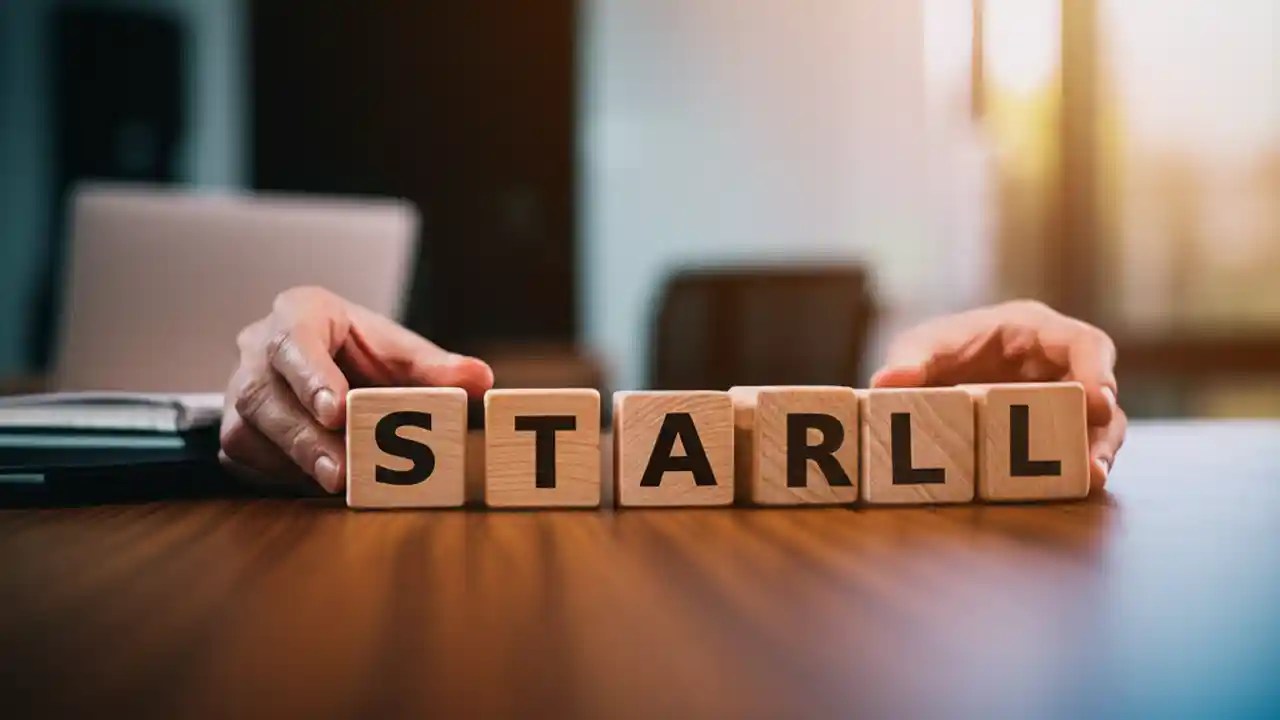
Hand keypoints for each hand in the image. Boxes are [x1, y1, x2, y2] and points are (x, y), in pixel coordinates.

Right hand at [219, 286, 493, 493]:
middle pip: (264, 393)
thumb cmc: (363, 354)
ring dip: (295, 462)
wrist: (324, 365)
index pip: (294, 339)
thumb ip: (437, 367)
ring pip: (249, 431)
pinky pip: (248, 460)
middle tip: (342, 472)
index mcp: (299, 313)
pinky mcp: (236, 432)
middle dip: (305, 437)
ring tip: (338, 485)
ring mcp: (239, 391)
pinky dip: (284, 476)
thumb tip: (480, 380)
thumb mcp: (401, 353)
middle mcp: (257, 349)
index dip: (312, 376)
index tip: (337, 410)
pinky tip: (317, 485)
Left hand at [870, 300, 1124, 490]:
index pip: (1084, 342)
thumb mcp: (921, 346)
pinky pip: (1074, 448)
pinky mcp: (1051, 430)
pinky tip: (1074, 487)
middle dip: (1101, 427)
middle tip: (1094, 461)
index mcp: (1035, 330)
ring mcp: (1059, 399)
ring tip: (1090, 479)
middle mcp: (1058, 365)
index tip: (1097, 401)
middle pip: (1100, 392)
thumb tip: (885, 382)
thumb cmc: (937, 347)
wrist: (932, 372)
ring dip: (1095, 452)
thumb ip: (909, 361)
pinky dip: (1073, 467)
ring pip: (1096, 426)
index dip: (1097, 370)